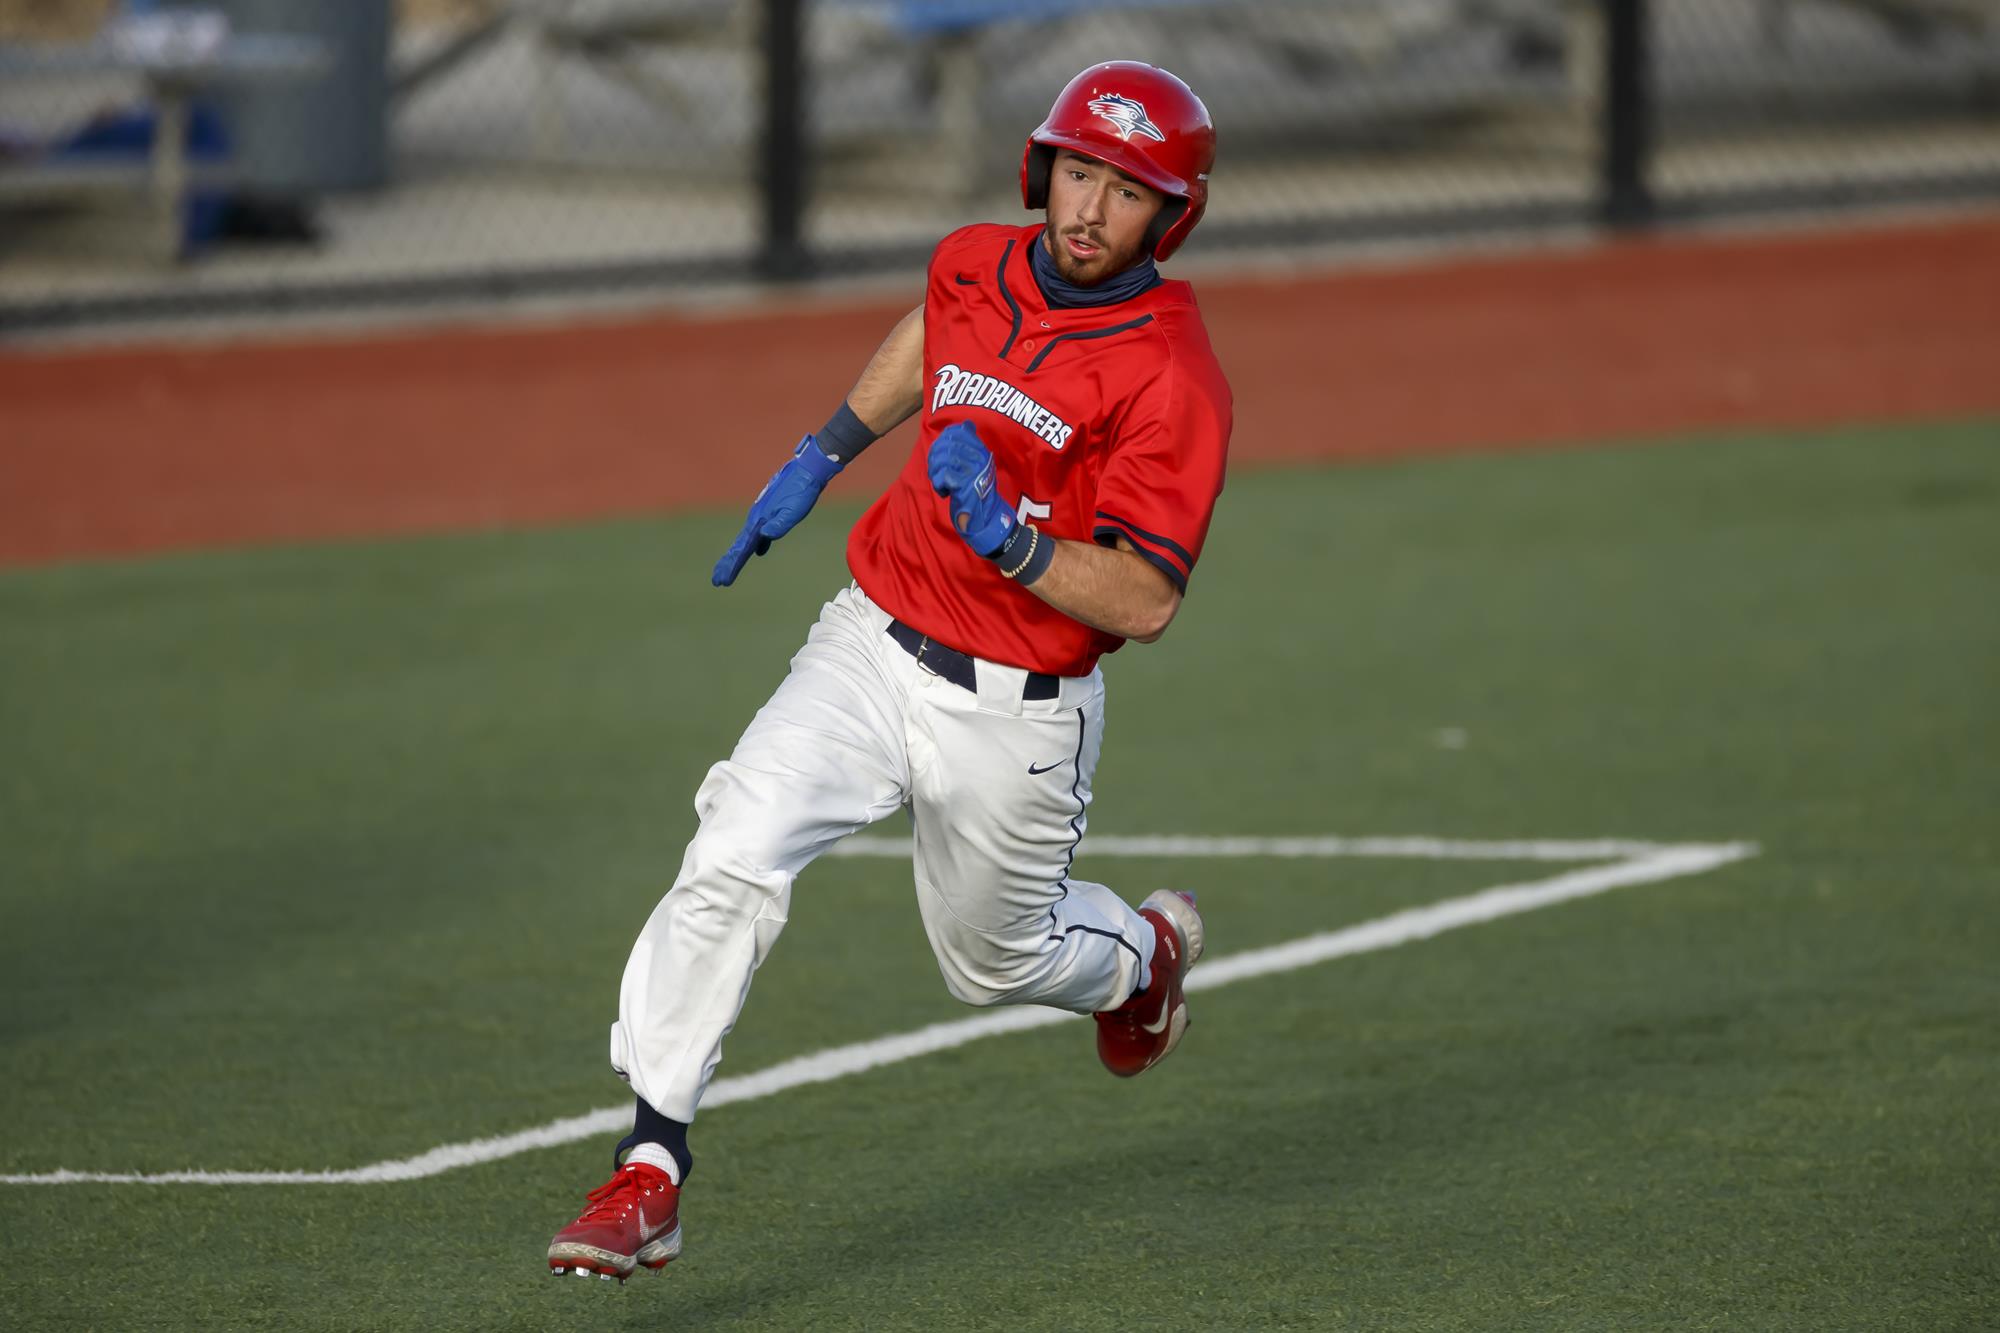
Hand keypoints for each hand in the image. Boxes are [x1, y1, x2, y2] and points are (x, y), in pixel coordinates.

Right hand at [712, 435, 843, 586]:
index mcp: (759, 521)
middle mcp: (756, 518)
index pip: (742, 549)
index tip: (722, 581)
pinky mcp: (771, 511)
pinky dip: (757, 544)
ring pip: (747, 539)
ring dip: (739, 555)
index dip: (732, 566)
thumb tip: (765, 537)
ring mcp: (762, 514)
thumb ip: (779, 524)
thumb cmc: (802, 491)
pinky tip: (759, 550)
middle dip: (728, 563)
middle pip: (739, 546)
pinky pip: (759, 533)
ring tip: (730, 568)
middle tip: (718, 581)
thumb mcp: (793, 511)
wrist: (807, 470)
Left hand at [926, 422, 1015, 557]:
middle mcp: (979, 458)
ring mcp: (973, 471)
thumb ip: (968, 447)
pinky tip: (945, 492)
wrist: (983, 518)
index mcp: (981, 451)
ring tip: (940, 483)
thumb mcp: (975, 466)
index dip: (943, 439)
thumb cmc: (974, 493)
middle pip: (947, 445)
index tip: (940, 453)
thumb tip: (966, 424)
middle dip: (935, 458)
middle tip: (937, 472)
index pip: (959, 432)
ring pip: (943, 459)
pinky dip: (939, 485)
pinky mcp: (965, 484)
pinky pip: (943, 475)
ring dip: (935, 472)